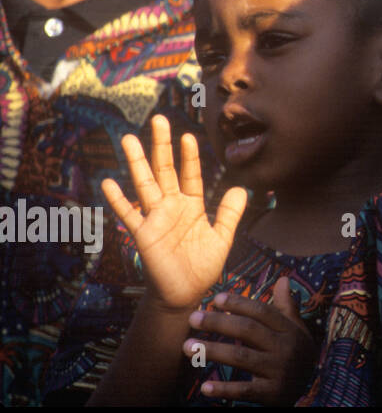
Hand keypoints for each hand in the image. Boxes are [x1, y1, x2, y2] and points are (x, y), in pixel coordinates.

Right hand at [103, 115, 245, 311]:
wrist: (185, 293)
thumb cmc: (202, 266)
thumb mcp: (222, 237)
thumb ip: (230, 213)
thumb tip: (242, 187)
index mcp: (192, 205)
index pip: (191, 174)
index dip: (190, 156)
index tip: (189, 135)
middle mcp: (172, 206)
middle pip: (165, 170)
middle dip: (162, 145)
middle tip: (159, 119)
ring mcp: (156, 218)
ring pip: (145, 184)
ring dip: (137, 162)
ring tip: (129, 138)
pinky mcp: (143, 234)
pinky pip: (129, 214)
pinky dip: (118, 199)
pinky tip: (108, 182)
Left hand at [184, 280, 317, 404]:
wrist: (308, 389)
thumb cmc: (296, 353)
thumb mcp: (296, 330)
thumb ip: (287, 307)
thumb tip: (284, 279)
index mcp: (289, 330)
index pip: (262, 312)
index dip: (239, 304)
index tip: (216, 299)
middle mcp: (285, 348)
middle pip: (248, 330)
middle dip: (219, 322)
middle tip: (193, 318)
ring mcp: (278, 371)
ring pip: (241, 357)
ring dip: (212, 350)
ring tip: (187, 347)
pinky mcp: (272, 393)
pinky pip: (245, 390)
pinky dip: (225, 389)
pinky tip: (205, 387)